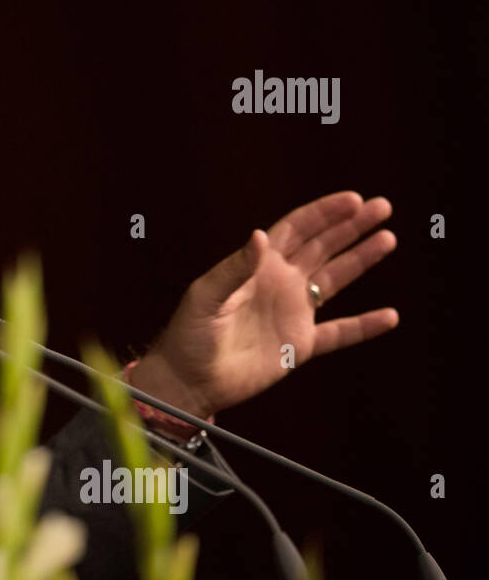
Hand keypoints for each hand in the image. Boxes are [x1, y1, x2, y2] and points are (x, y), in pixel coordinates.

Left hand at [130, 191, 399, 418]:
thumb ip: (235, 268)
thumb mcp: (206, 296)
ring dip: (361, 259)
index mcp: (257, 267)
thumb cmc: (189, 335)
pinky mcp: (299, 344)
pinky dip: (364, 326)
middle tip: (382, 207)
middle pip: (322, 247)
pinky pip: (339, 333)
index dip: (324, 213)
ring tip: (388, 238)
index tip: (352, 200)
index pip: (296, 230)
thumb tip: (259, 235)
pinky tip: (390, 316)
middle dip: (351, 226)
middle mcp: (279, 284)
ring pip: (335, 280)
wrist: (188, 380)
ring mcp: (291, 313)